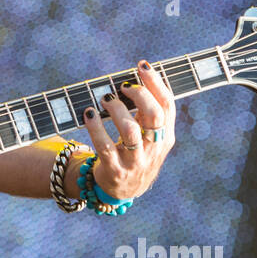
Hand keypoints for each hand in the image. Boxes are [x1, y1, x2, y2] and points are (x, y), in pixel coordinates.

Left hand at [80, 59, 175, 201]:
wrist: (123, 191)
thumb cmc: (135, 153)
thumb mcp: (148, 136)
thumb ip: (147, 113)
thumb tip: (137, 78)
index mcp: (165, 136)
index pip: (167, 105)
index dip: (156, 83)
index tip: (141, 66)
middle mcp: (154, 149)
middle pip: (154, 116)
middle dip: (139, 95)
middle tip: (122, 87)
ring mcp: (135, 162)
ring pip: (130, 131)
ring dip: (116, 110)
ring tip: (105, 100)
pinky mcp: (115, 171)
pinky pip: (105, 146)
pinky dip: (95, 127)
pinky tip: (89, 114)